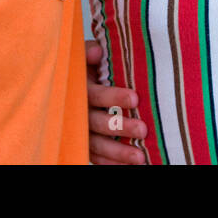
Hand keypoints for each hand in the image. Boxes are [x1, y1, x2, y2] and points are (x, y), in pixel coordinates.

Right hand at [85, 41, 145, 163]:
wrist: (74, 82)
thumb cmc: (88, 66)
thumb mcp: (85, 55)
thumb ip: (89, 51)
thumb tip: (97, 52)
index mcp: (80, 88)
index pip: (96, 94)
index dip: (113, 97)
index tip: (135, 99)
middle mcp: (79, 112)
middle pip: (97, 123)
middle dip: (120, 127)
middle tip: (143, 129)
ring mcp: (81, 131)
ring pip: (97, 145)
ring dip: (118, 152)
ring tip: (140, 157)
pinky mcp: (86, 144)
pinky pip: (97, 157)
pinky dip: (111, 163)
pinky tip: (130, 166)